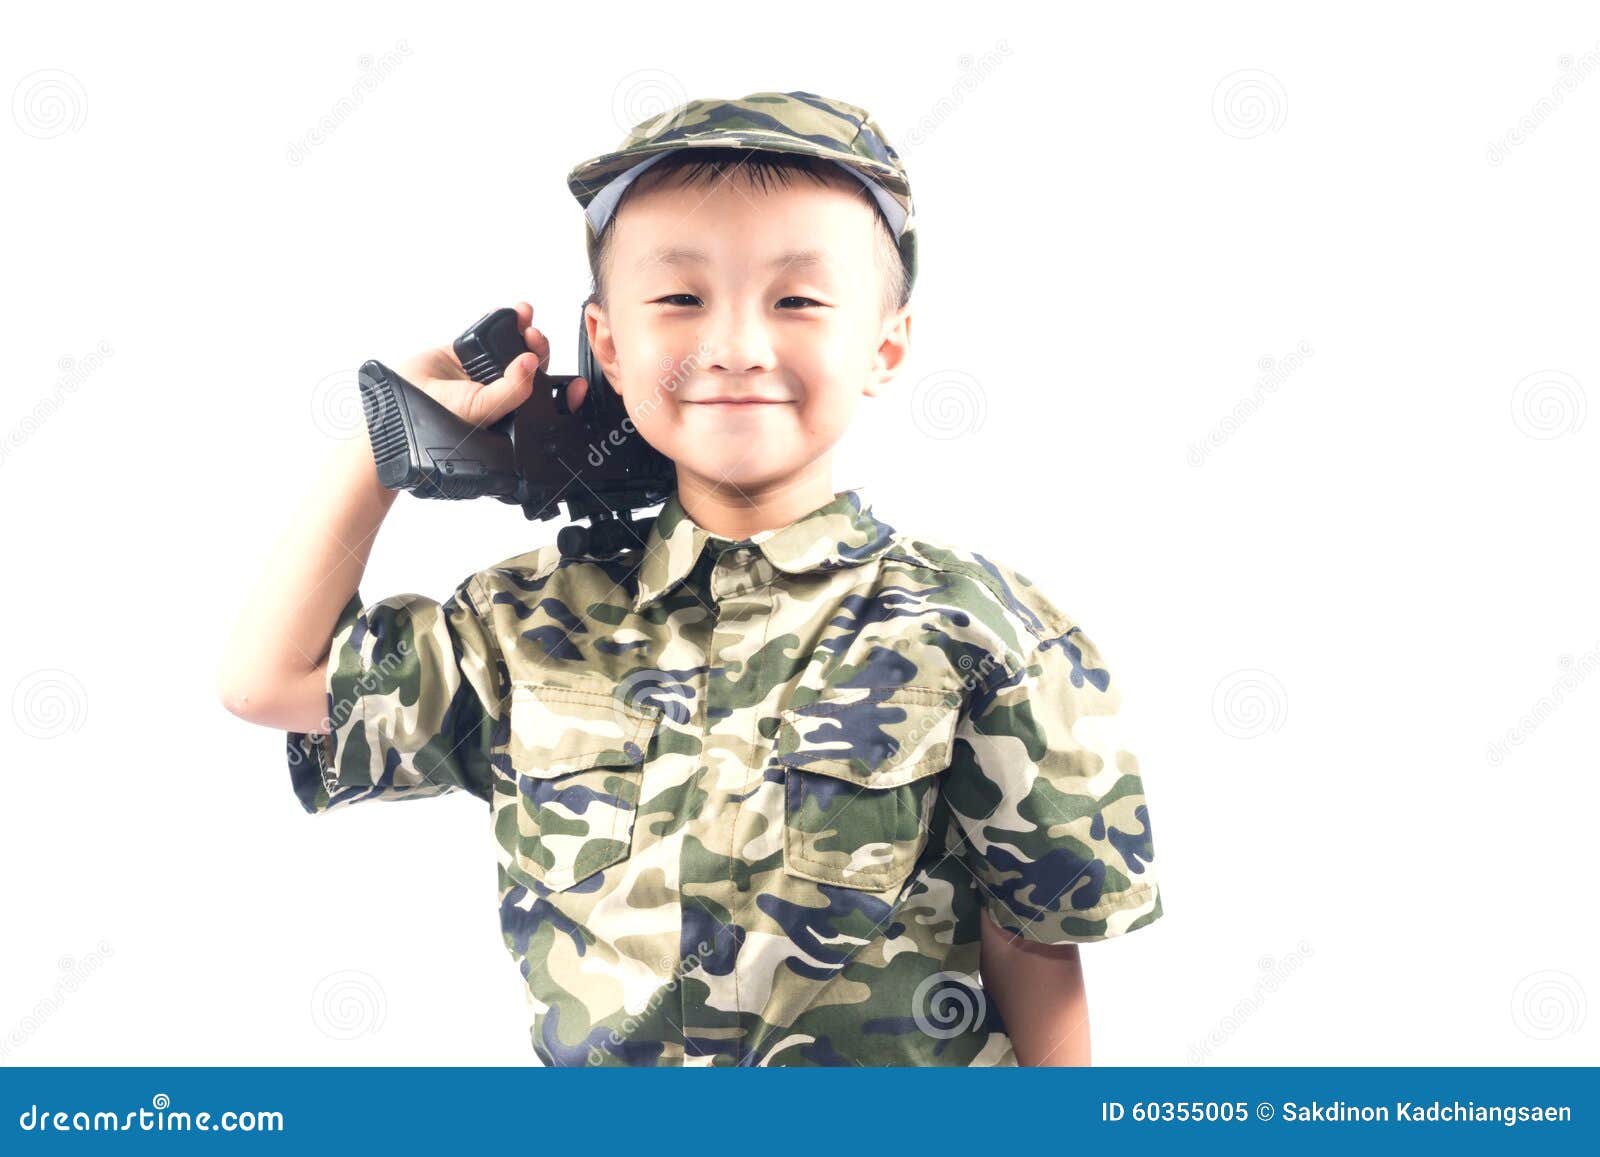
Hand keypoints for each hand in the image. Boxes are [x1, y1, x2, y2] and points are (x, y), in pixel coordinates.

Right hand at [392, 301, 587, 427]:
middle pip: (536, 367)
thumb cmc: (438, 417)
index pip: (548, 403)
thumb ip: (512, 390)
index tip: (579, 384)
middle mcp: (503, 390)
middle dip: (542, 351)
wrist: (401, 397)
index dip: (566, 393)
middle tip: (535, 340)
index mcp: (513, 413)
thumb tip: (531, 362)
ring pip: (517, 346)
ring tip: (525, 319)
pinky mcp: (472, 349)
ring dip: (527, 330)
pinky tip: (513, 312)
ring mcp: (488, 369)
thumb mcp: (483, 409)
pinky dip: (504, 319)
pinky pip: (493, 330)